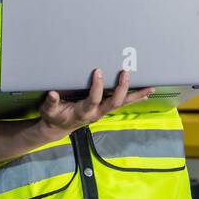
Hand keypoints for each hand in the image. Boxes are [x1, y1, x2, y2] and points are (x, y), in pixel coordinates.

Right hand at [37, 69, 154, 137]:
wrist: (59, 127)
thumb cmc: (54, 116)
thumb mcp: (48, 111)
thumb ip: (51, 103)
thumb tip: (52, 94)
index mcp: (83, 112)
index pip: (94, 99)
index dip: (97, 87)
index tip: (98, 71)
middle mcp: (97, 113)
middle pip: (114, 102)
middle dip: (122, 88)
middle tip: (126, 72)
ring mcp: (103, 111)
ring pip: (123, 103)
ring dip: (136, 96)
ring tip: (150, 87)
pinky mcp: (105, 108)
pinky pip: (122, 103)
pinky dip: (134, 98)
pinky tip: (145, 93)